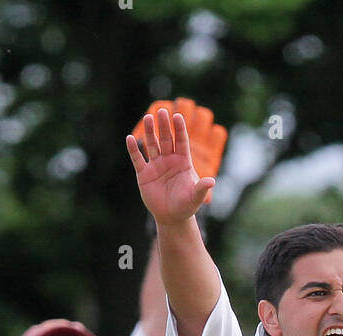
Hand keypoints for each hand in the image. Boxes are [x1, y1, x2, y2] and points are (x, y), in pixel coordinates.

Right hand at [126, 108, 216, 224]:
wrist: (172, 217)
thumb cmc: (186, 206)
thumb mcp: (195, 197)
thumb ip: (202, 188)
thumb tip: (211, 181)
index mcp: (183, 161)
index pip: (181, 141)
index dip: (179, 129)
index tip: (178, 116)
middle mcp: (169, 160)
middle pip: (166, 139)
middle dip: (164, 125)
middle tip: (162, 111)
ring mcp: (156, 165)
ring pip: (153, 144)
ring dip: (150, 132)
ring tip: (148, 117)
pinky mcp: (144, 174)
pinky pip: (138, 159)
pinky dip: (134, 150)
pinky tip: (130, 139)